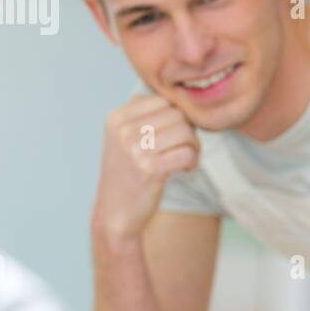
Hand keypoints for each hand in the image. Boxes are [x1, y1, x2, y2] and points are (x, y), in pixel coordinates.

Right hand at [92, 95, 199, 243]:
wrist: (116, 213)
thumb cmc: (127, 174)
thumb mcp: (122, 138)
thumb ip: (142, 114)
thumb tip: (172, 96)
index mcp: (116, 118)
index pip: (162, 100)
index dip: (176, 116)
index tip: (173, 135)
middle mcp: (123, 131)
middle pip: (176, 115)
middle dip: (188, 131)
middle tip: (184, 149)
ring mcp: (135, 150)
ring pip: (185, 132)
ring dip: (193, 147)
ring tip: (186, 159)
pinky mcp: (150, 170)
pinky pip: (187, 153)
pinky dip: (193, 161)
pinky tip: (186, 169)